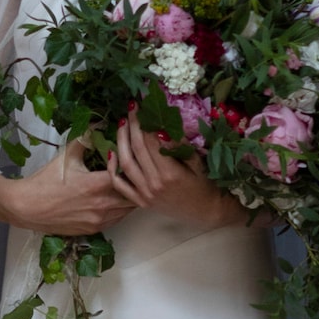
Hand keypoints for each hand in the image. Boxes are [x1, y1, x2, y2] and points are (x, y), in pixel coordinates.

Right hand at [0, 139, 134, 234]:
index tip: (133, 159)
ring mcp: (98, 220)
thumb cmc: (45, 181)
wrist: (26, 208)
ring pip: (127, 210)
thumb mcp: (66, 157)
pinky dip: (120, 210)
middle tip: (136, 173)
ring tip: (129, 186)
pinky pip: (116, 220)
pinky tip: (116, 201)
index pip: (127, 174)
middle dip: (135, 184)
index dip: (132, 166)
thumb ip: (84, 140)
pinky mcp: (93, 229)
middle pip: (132, 195)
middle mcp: (101, 205)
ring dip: (130, 198)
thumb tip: (97, 124)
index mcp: (96, 184)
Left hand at [107, 112, 244, 228]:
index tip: (143, 107)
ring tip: (122, 124)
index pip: (150, 141)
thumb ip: (179, 145)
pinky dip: (112, 168)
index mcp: (169, 173)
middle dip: (132, 125)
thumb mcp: (196, 162)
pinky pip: (120, 185)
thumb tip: (161, 127)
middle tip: (131, 109)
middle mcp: (154, 184)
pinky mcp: (140, 201)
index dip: (144, 122)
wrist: (205, 211)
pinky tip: (112, 152)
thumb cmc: (204, 184)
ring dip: (121, 141)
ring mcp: (145, 194)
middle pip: (136, 148)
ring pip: (125, 163)